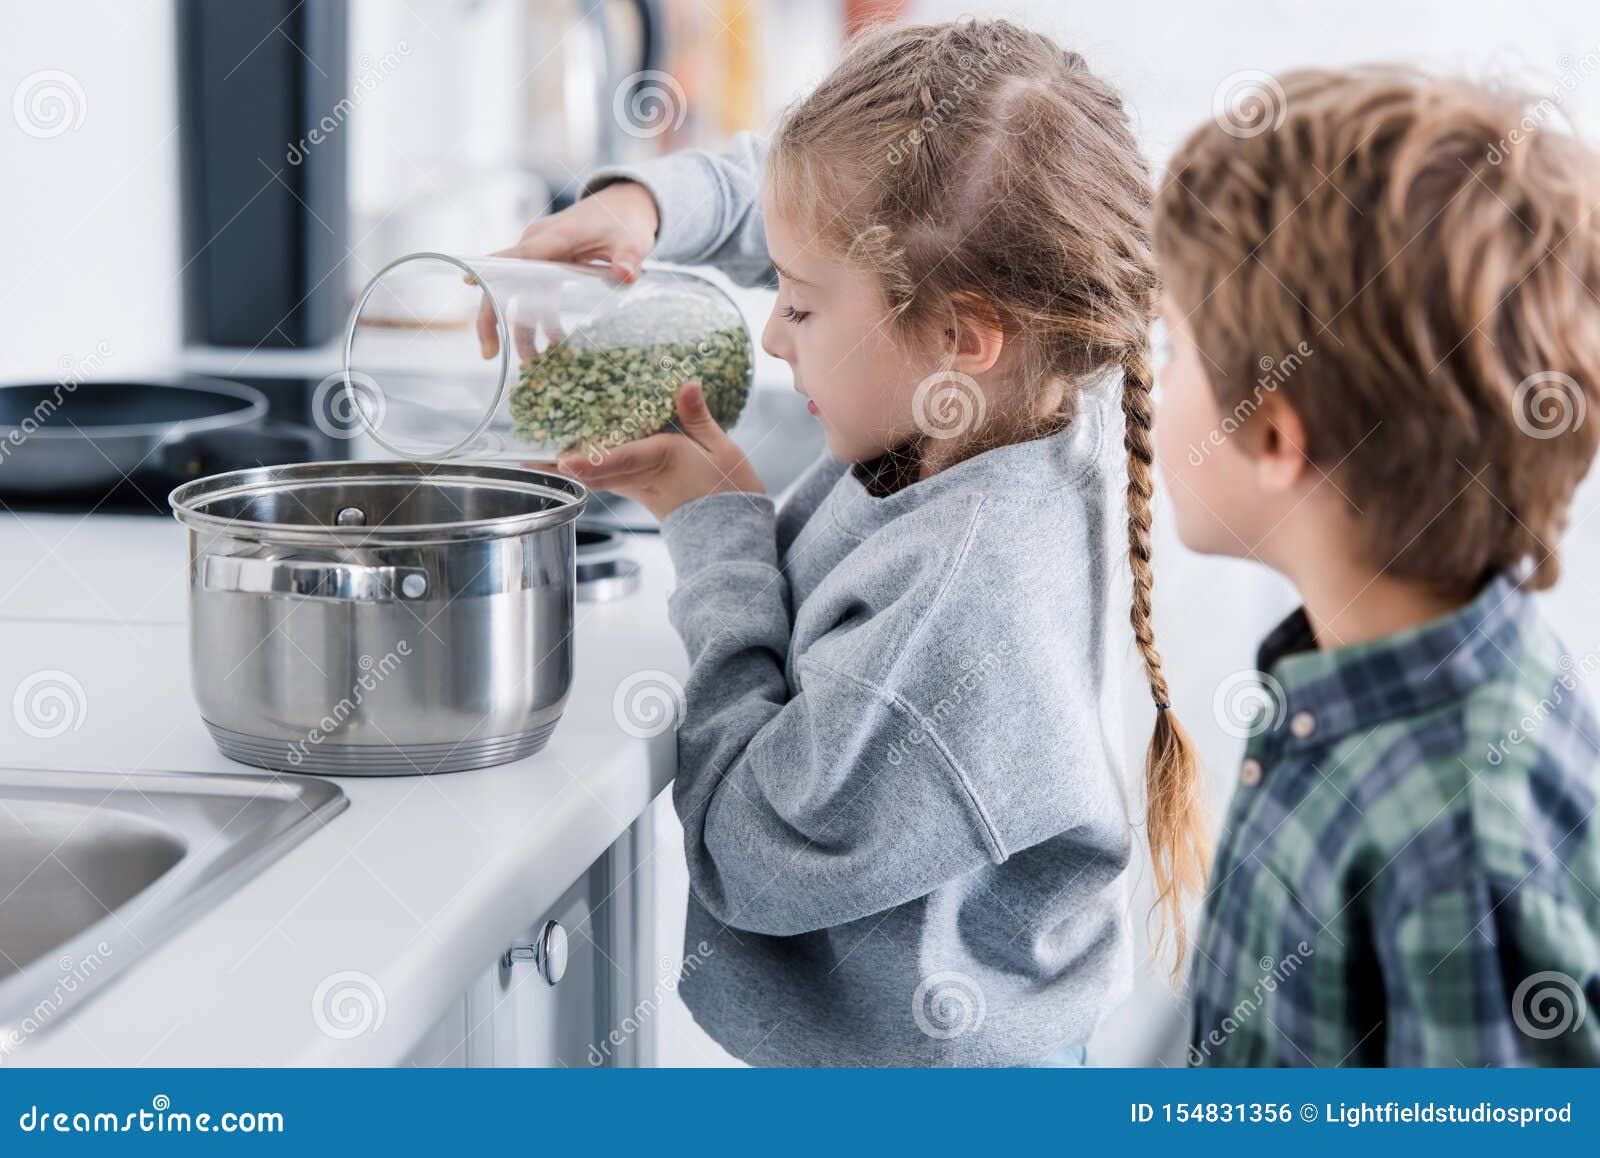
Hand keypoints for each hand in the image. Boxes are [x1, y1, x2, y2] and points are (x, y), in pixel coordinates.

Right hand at [477, 181, 661, 358]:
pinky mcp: (549, 267)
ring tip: (530, 361)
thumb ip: (628, 258)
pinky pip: (535, 296)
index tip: (468, 283)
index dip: (493, 270)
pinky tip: (553, 344)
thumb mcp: (632, 239)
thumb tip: (626, 274)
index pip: (518, 255)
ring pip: (518, 294)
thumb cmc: (624, 220)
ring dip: (521, 329)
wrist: (625, 205)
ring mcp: (542, 257)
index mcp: (554, 236)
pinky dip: (540, 320)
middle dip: (492, 317)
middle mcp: (539, 245)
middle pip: (504, 281)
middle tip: (489, 353)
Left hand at [557, 383, 762, 519]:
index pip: (624, 461)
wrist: (731, 534)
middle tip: (527, 458)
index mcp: (664, 462)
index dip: (594, 462)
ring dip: (568, 470)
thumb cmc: (729, 493)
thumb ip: (698, 417)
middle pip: (596, 473)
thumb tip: (686, 384)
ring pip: (598, 479)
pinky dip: (589, 471)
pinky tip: (573, 461)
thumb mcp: (722, 450)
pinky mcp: (641, 494)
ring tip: (537, 458)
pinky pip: (609, 481)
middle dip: (562, 467)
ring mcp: (639, 489)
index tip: (566, 461)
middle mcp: (644, 478)